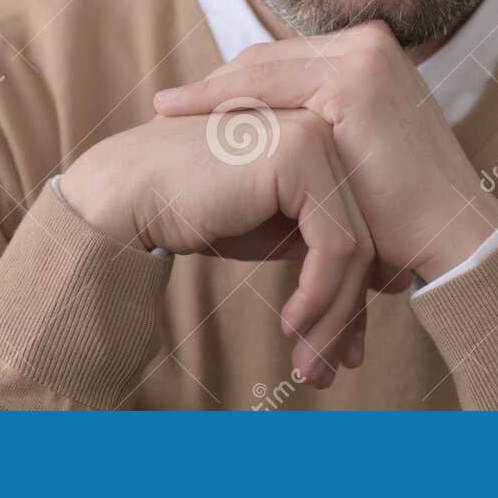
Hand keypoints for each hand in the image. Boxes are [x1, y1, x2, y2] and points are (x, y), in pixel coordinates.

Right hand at [60, 109, 387, 386]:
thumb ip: (316, 240)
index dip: (353, 296)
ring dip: (333, 317)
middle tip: (329, 371)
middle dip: (346, 315)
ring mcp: (315, 137)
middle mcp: (324, 126)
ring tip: (310, 366)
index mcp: (320, 137)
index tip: (344, 352)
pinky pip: (333, 244)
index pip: (356, 224)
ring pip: (354, 246)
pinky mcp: (300, 158)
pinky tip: (292, 326)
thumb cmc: (190, 212)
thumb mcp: (269, 228)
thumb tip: (375, 285)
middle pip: (361, 236)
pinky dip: (320, 296)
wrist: (123, 194)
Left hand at [153, 22, 497, 283]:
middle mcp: (372, 42)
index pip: (285, 59)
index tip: (186, 106)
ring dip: (209, 89)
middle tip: (167, 108)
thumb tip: (260, 140)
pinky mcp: (353, 80)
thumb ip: (317, 134)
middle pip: (268, 57)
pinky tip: (185, 116)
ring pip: (261, 67)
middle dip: (216, 83)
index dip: (233, 82)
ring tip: (165, 112)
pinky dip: (221, 99)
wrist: (450, 238)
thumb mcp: (352, 158)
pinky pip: (265, 84)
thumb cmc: (401, 216)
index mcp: (374, 54)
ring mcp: (365, 56)